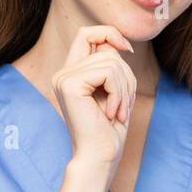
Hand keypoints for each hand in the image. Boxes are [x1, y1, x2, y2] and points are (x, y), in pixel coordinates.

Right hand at [52, 25, 138, 171]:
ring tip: (118, 112)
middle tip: (124, 104)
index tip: (128, 50)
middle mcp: (63, 73)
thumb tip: (117, 44)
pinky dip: (119, 93)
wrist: (99, 157)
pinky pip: (109, 73)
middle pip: (106, 50)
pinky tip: (112, 113)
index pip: (87, 34)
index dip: (110, 34)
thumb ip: (111, 66)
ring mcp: (64, 78)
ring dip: (125, 88)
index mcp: (71, 73)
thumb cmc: (109, 130)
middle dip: (126, 76)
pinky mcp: (70, 84)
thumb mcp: (115, 91)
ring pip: (111, 62)